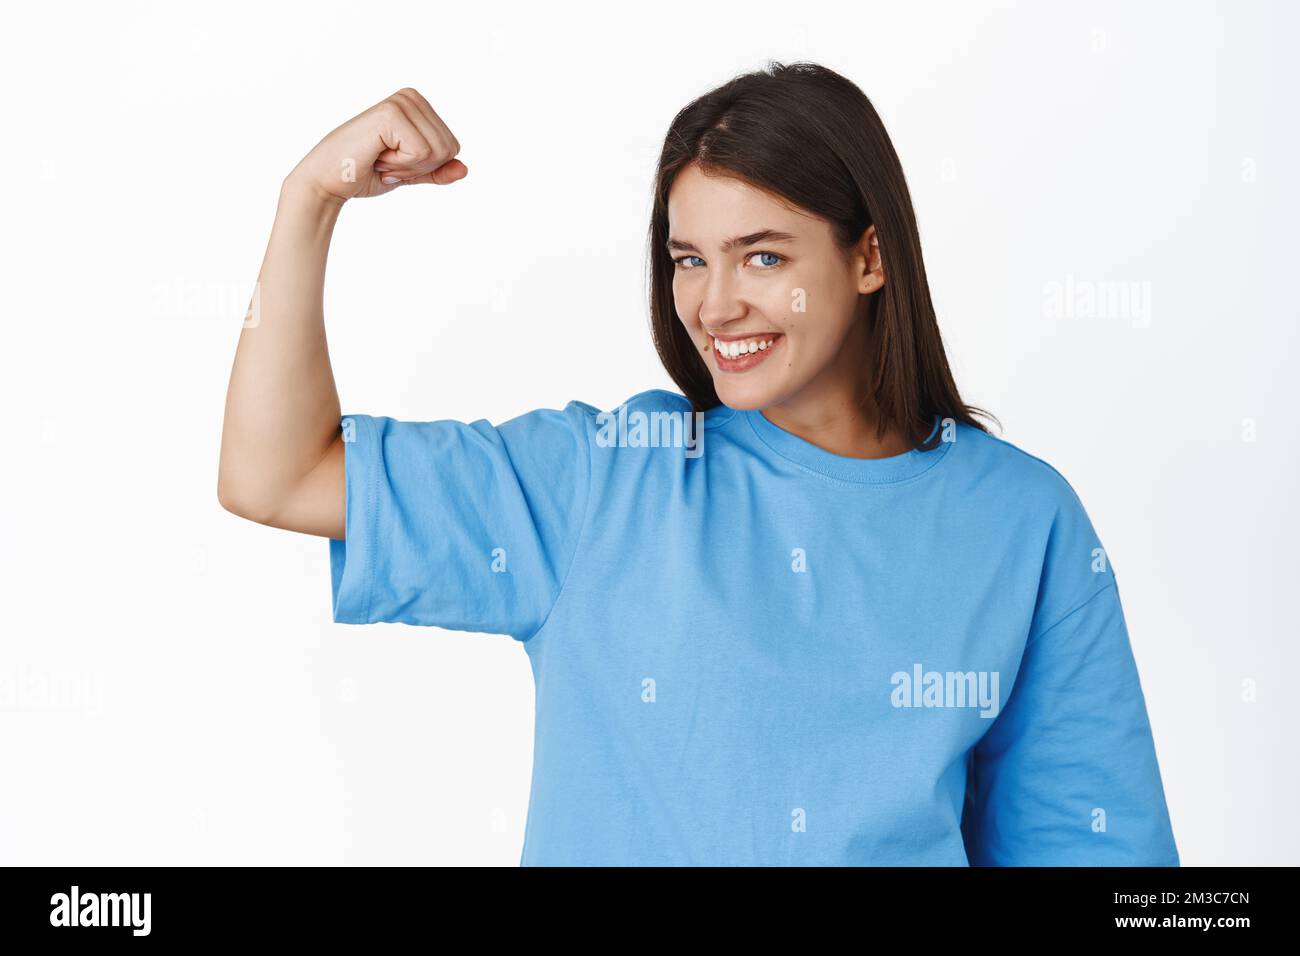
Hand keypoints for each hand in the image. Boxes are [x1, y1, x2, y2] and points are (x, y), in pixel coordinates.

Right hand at [285, 87, 467, 203]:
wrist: (328, 180)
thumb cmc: (364, 173)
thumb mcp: (410, 173)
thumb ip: (437, 171)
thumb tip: (464, 169)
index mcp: (418, 105)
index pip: (453, 147)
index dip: (427, 166)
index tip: (395, 161)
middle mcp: (411, 97)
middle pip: (450, 148)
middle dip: (420, 167)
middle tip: (386, 162)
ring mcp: (401, 102)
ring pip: (439, 151)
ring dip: (409, 167)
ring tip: (380, 158)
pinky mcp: (391, 114)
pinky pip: (422, 152)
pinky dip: (401, 166)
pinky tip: (376, 156)